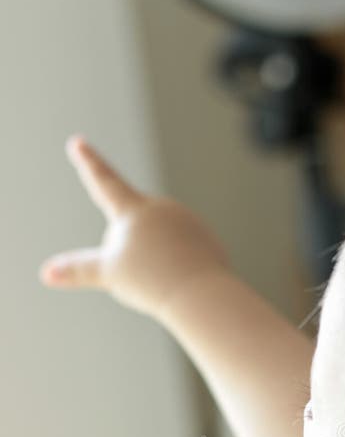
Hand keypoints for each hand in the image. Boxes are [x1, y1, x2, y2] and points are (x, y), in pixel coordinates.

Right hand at [39, 136, 228, 317]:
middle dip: (132, 251)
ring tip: (165, 278)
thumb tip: (47, 273)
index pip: (104, 181)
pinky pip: (183, 254)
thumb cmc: (153, 281)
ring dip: (157, 260)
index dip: (88, 163)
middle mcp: (163, 208)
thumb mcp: (108, 274)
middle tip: (142, 273)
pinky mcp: (205, 239)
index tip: (77, 143)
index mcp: (134, 209)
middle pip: (134, 229)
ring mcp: (187, 222)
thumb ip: (78, 270)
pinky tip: (184, 280)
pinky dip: (177, 267)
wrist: (201, 294)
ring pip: (160, 244)